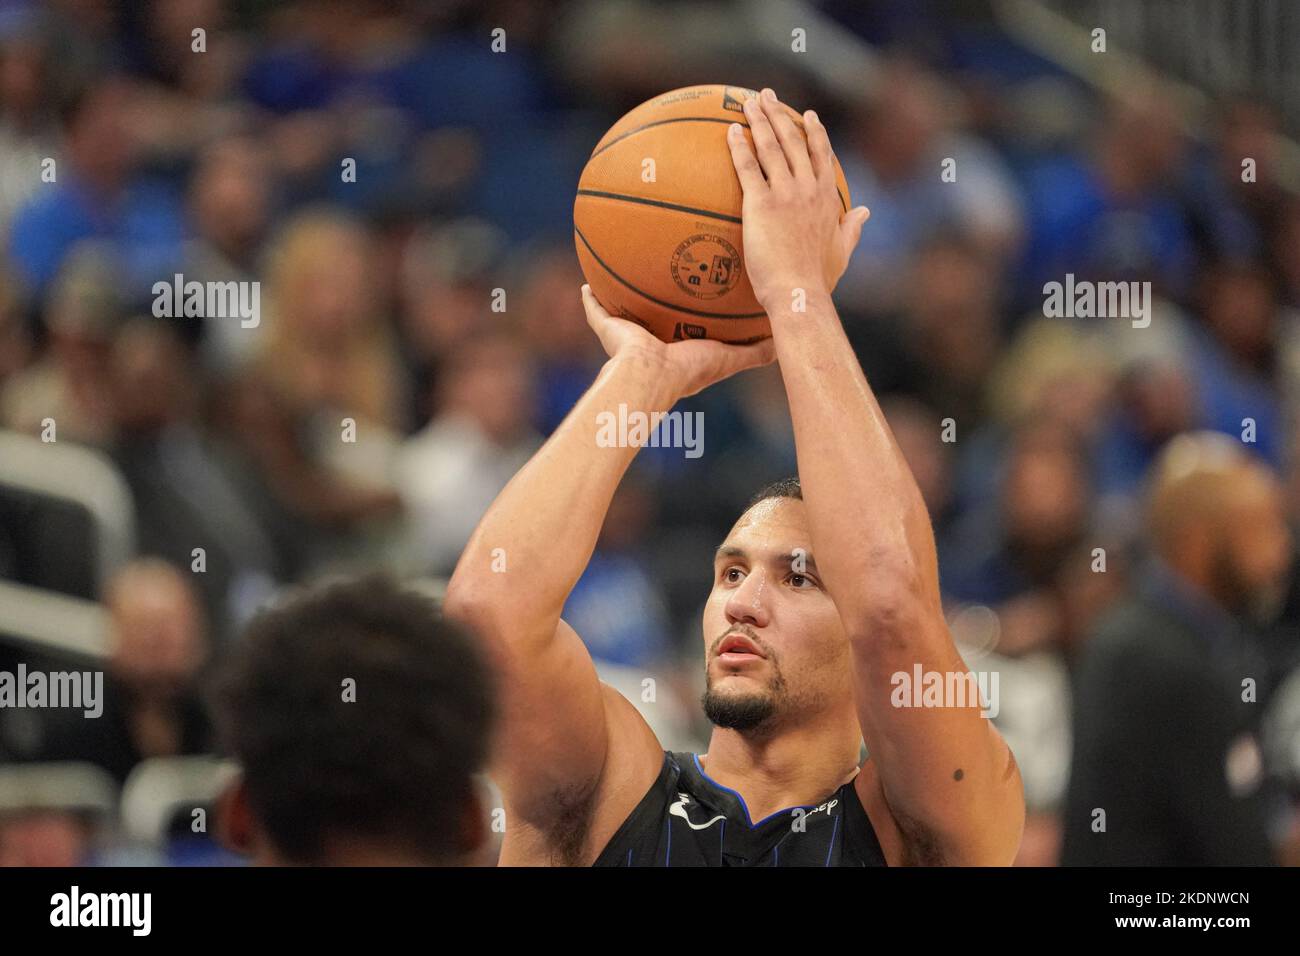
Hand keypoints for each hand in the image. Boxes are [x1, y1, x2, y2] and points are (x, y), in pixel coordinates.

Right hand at [581, 285, 774, 398]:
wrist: (649, 375)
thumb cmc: (689, 369)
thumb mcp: (730, 358)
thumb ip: (755, 351)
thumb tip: (781, 339)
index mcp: (676, 350)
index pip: (685, 325)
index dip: (690, 309)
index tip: (701, 285)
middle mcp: (650, 343)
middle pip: (653, 314)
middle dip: (656, 296)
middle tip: (664, 267)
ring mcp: (626, 337)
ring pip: (623, 309)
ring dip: (622, 292)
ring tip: (623, 264)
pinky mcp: (606, 330)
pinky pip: (596, 309)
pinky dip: (591, 298)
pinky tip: (588, 280)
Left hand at [726, 88, 869, 309]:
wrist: (799, 292)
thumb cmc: (818, 279)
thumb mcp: (842, 251)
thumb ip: (852, 228)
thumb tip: (865, 212)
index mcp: (827, 198)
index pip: (822, 155)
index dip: (815, 132)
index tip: (808, 116)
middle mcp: (808, 188)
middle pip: (794, 141)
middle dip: (781, 114)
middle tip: (768, 96)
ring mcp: (785, 193)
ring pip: (771, 146)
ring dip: (760, 120)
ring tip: (748, 102)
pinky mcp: (761, 203)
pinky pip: (747, 167)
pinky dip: (739, 146)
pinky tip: (730, 130)